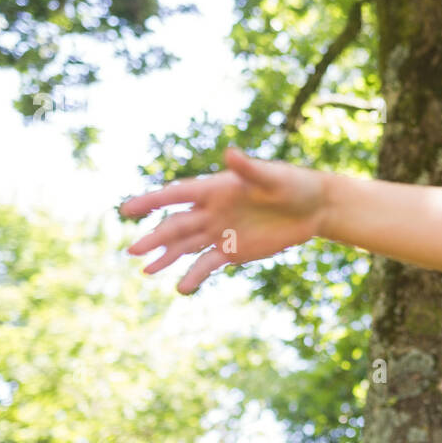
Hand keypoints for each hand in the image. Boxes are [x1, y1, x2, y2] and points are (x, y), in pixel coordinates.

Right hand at [119, 147, 325, 293]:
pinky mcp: (233, 251)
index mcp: (216, 188)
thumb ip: (249, 169)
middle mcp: (212, 210)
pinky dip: (194, 276)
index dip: (152, 201)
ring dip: (166, 257)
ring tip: (147, 270)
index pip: (177, 195)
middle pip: (177, 225)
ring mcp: (220, 232)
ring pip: (186, 246)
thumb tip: (230, 154)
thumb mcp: (274, 177)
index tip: (127, 209)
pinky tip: (181, 288)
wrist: (314, 208)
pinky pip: (207, 264)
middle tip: (133, 251)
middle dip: (155, 237)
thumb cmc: (294, 185)